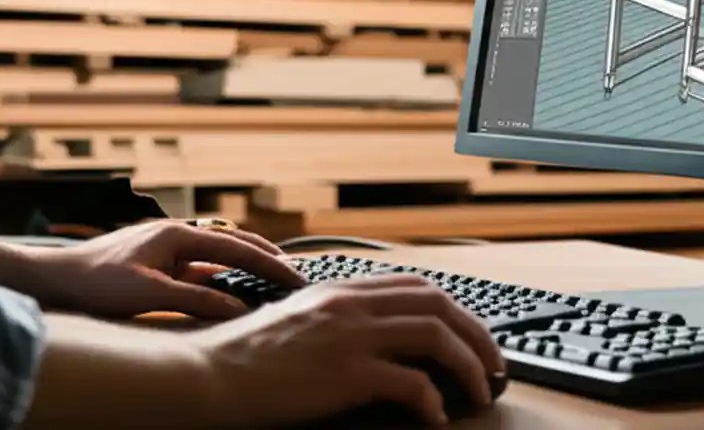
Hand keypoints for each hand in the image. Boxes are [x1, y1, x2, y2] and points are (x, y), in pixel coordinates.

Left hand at [33, 221, 304, 318]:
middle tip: (294, 274)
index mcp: (177, 234)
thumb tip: (237, 306)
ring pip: (217, 256)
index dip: (269, 264)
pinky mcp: (158, 265)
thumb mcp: (150, 293)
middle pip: (233, 243)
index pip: (237, 248)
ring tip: (271, 278)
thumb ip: (196, 300)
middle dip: (265, 258)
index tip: (294, 277)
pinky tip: (231, 291)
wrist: (55, 279)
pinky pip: (199, 270)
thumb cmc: (97, 281)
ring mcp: (167, 249)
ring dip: (245, 266)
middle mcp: (176, 235)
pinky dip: (221, 279)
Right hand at [192, 273, 505, 427]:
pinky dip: (432, 401)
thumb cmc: (245, 358)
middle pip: (440, 305)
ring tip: (480, 392)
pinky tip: (435, 418)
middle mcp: (352, 304)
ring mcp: (351, 335)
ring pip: (436, 337)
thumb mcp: (299, 320)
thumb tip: (380, 343)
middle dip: (477, 335)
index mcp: (343, 290)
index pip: (419, 286)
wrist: (209, 376)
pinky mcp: (347, 372)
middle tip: (494, 365)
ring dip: (469, 366)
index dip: (456, 310)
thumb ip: (339, 320)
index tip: (473, 335)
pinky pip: (411, 383)